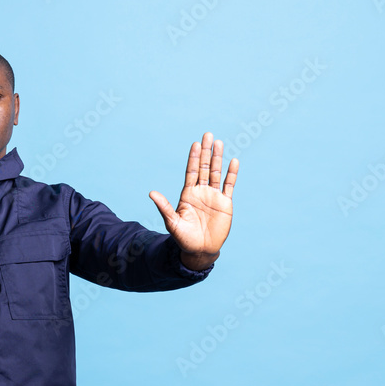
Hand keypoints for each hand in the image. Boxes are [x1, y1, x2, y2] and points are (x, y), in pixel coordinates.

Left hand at [148, 132, 237, 269]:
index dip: (193, 158)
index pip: (191, 171)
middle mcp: (201, 192)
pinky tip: (234, 161)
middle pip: (204, 167)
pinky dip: (231, 174)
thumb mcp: (172, 222)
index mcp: (187, 194)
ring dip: (218, 158)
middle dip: (206, 152)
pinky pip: (229, 186)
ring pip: (216, 173)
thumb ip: (164, 206)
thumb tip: (151, 193)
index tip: (195, 144)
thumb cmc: (183, 238)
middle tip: (208, 135)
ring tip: (219, 142)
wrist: (200, 250)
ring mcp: (213, 197)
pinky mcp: (225, 204)